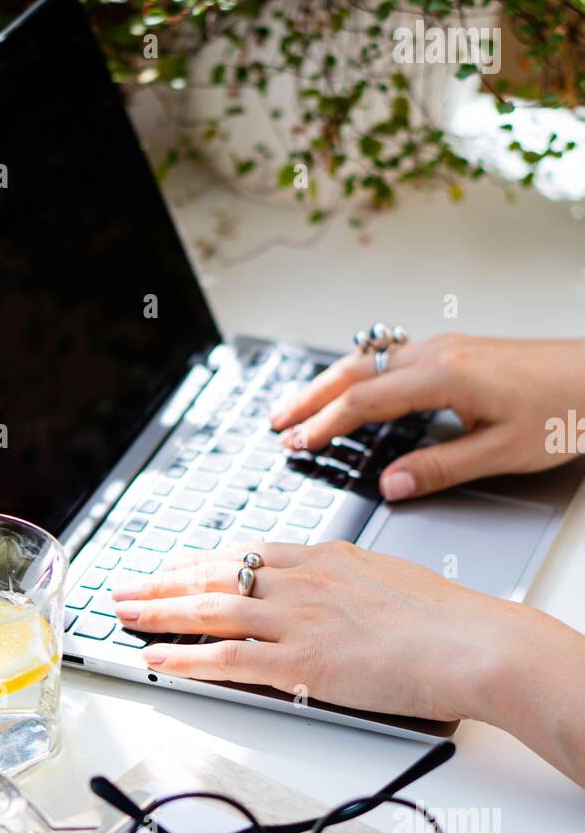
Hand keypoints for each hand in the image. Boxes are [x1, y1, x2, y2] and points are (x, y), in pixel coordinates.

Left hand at [112, 541, 519, 723]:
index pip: (245, 555)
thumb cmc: (446, 618)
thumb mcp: (387, 579)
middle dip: (163, 582)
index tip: (174, 568)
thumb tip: (333, 592)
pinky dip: (183, 658)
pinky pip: (224, 659)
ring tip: (125, 615)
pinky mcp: (298, 663)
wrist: (472, 643)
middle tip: (127, 588)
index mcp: (324, 558)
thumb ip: (348, 583)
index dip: (200, 562)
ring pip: (209, 611)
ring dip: (159, 613)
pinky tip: (157, 659)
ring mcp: (296, 621)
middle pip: (214, 575)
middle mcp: (301, 582)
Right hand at [270, 335, 584, 500]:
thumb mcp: (501, 452)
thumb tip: (391, 484)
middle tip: (277, 421)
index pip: (364, 401)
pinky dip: (361, 376)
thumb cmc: (566, 409)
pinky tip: (356, 390)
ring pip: (371, 361)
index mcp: (444, 377)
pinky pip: (392, 359)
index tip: (296, 442)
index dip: (324, 423)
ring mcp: (449, 348)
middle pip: (356, 372)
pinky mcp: (459, 352)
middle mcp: (440, 354)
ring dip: (332, 383)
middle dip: (311, 397)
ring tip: (302, 406)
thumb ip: (439, 469)